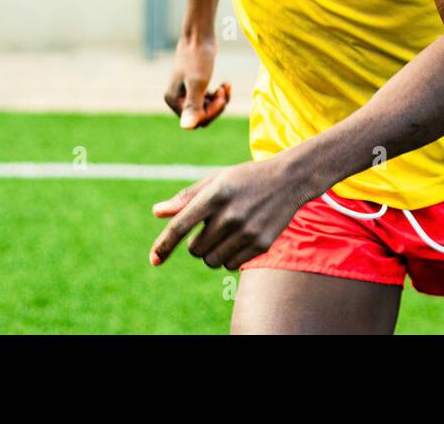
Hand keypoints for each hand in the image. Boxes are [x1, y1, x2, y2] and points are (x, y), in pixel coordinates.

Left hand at [148, 158, 311, 270]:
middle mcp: (231, 214)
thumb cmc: (246, 178)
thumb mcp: (216, 180)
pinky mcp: (261, 244)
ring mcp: (247, 231)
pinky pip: (230, 264)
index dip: (164, 245)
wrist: (289, 180)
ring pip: (212, 261)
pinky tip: (239, 239)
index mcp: (215, 194)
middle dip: (197, 244)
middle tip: (211, 228)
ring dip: (211, 253)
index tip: (153, 259)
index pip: (181, 225)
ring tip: (225, 234)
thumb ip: (187, 197)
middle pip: (195, 249)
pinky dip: (228, 257)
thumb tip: (157, 212)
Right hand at [164, 32, 228, 128]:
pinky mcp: (195, 86)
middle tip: (224, 92)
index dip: (210, 113)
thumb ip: (193, 106)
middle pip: (201, 117)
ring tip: (225, 86)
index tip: (221, 98)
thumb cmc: (198, 58)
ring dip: (219, 100)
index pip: (194, 121)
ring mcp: (186, 93)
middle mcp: (176, 99)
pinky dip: (218, 94)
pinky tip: (225, 84)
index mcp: (173, 100)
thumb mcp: (197, 83)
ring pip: (207, 108)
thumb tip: (186, 128)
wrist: (200, 36)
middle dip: (215, 107)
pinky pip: (209, 99)